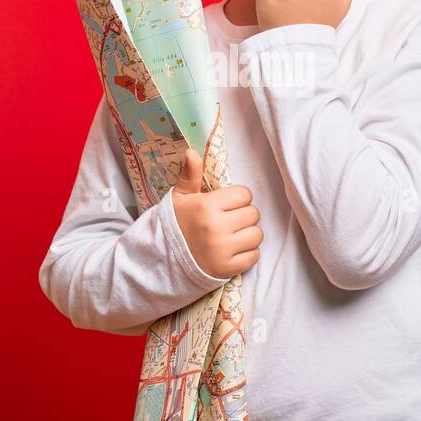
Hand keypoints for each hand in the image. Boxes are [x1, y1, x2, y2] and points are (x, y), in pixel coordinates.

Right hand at [170, 147, 262, 278]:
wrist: (163, 259)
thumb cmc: (176, 224)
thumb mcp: (180, 197)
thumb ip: (190, 174)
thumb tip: (191, 151)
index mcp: (206, 206)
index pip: (244, 194)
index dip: (238, 198)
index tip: (226, 205)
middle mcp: (216, 227)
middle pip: (253, 214)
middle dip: (244, 215)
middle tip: (230, 221)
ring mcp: (222, 250)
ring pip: (257, 235)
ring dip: (248, 235)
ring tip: (232, 236)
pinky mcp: (227, 268)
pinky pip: (254, 256)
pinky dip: (247, 254)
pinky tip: (232, 251)